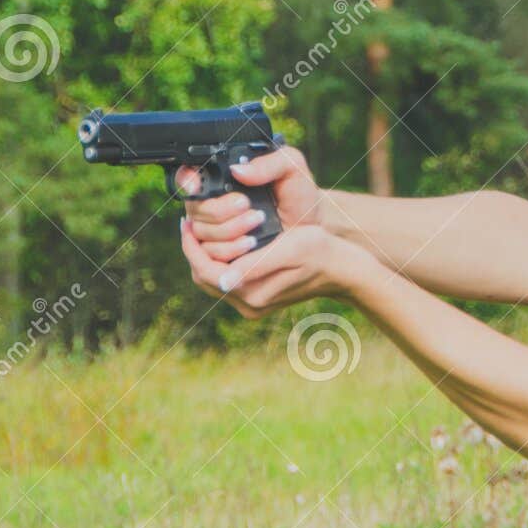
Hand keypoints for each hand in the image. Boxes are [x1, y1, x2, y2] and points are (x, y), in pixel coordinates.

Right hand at [177, 145, 325, 262]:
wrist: (312, 226)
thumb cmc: (299, 193)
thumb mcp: (291, 168)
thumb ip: (269, 162)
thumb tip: (238, 171)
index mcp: (222, 178)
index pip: (187, 175)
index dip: (187, 180)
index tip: (200, 186)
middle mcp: (212, 203)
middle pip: (194, 210)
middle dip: (220, 211)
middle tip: (248, 207)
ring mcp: (214, 230)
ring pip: (201, 234)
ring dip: (227, 232)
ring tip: (256, 225)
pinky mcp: (223, 254)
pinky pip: (209, 258)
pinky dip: (229, 252)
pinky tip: (249, 244)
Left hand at [180, 215, 371, 318]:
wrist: (341, 268)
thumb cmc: (318, 252)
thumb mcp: (287, 250)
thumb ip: (254, 266)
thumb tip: (223, 278)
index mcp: (251, 294)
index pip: (204, 271)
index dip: (190, 247)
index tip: (185, 222)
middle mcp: (248, 304)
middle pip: (204, 278)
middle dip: (194, 251)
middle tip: (191, 223)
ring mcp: (253, 304)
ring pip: (213, 279)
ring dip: (205, 255)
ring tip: (204, 230)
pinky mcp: (258, 298)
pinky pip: (226, 280)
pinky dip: (219, 261)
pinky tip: (223, 241)